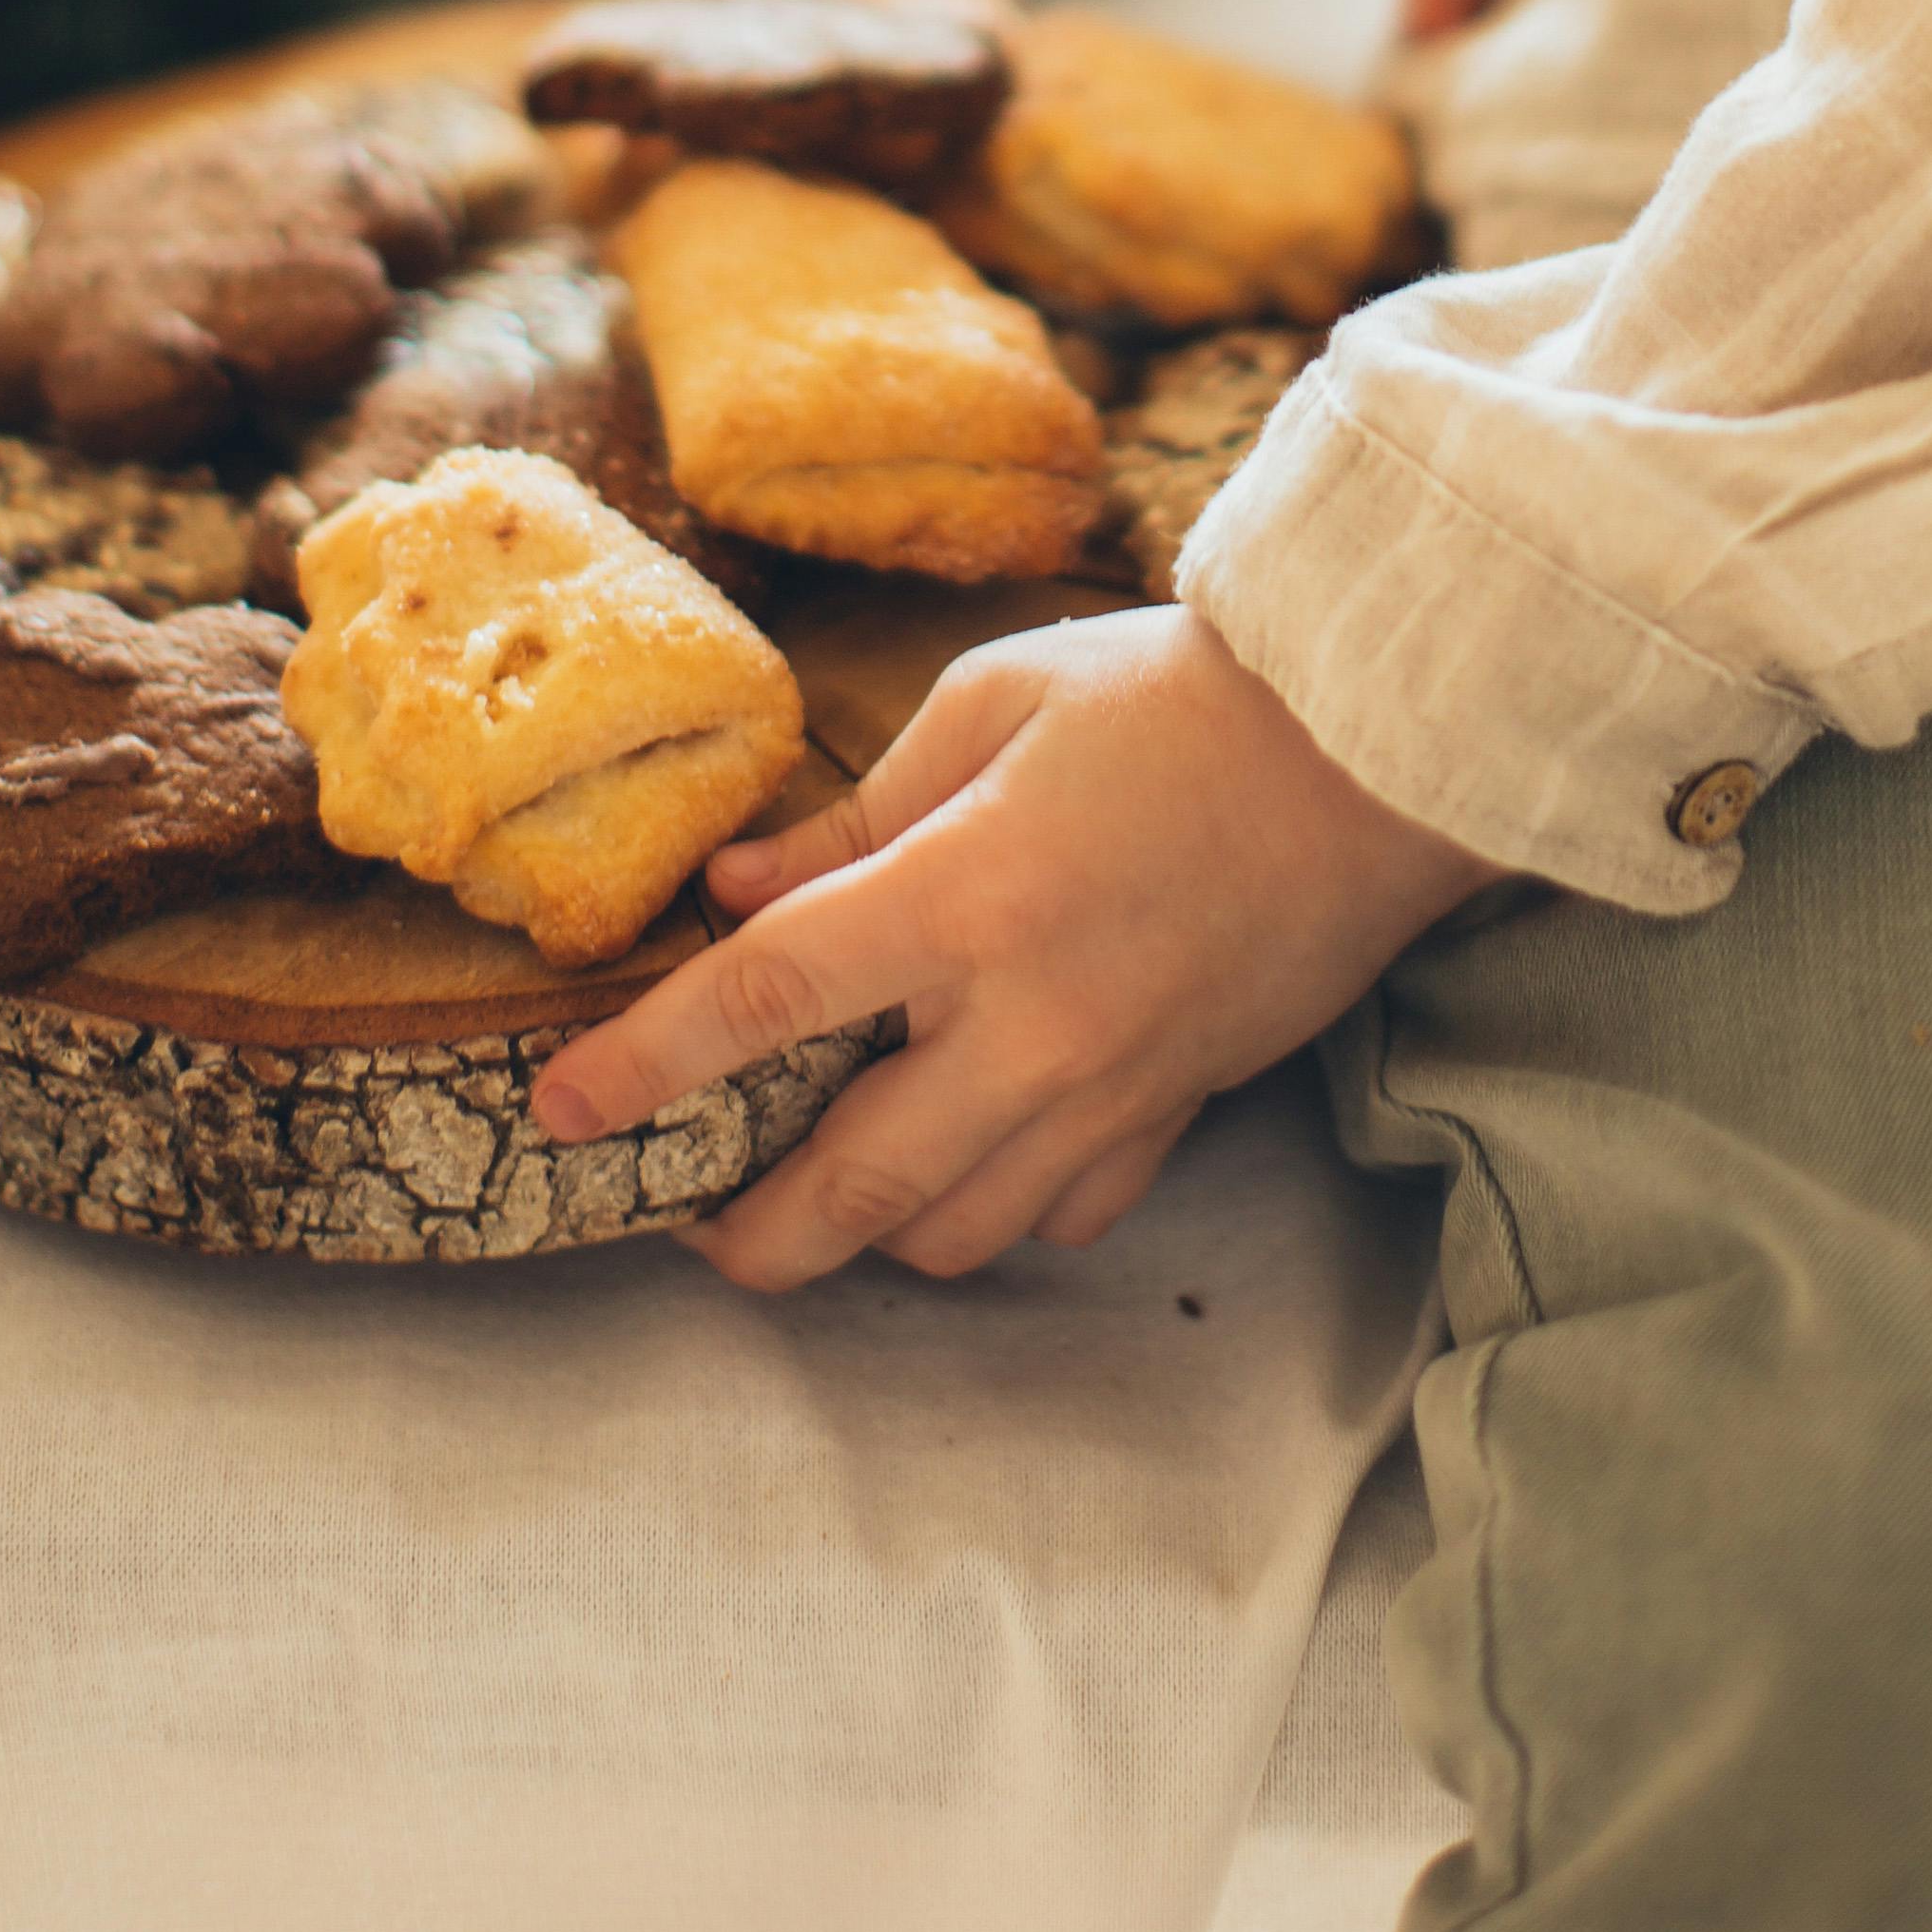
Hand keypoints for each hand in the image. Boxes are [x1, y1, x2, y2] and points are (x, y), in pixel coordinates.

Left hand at [530, 602, 1489, 1293]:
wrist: (1370, 748)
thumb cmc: (1174, 696)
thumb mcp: (990, 704)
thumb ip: (855, 819)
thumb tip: (736, 894)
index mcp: (965, 896)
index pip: (764, 1006)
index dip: (645, 1068)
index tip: (561, 1110)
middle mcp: (1030, 1021)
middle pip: (846, 1188)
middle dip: (740, 1235)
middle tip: (682, 1220)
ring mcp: (1110, 1085)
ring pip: (951, 1233)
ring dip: (863, 1231)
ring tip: (815, 1184)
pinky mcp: (1177, 1109)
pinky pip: (1061, 1215)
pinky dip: (996, 1207)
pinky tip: (965, 1154)